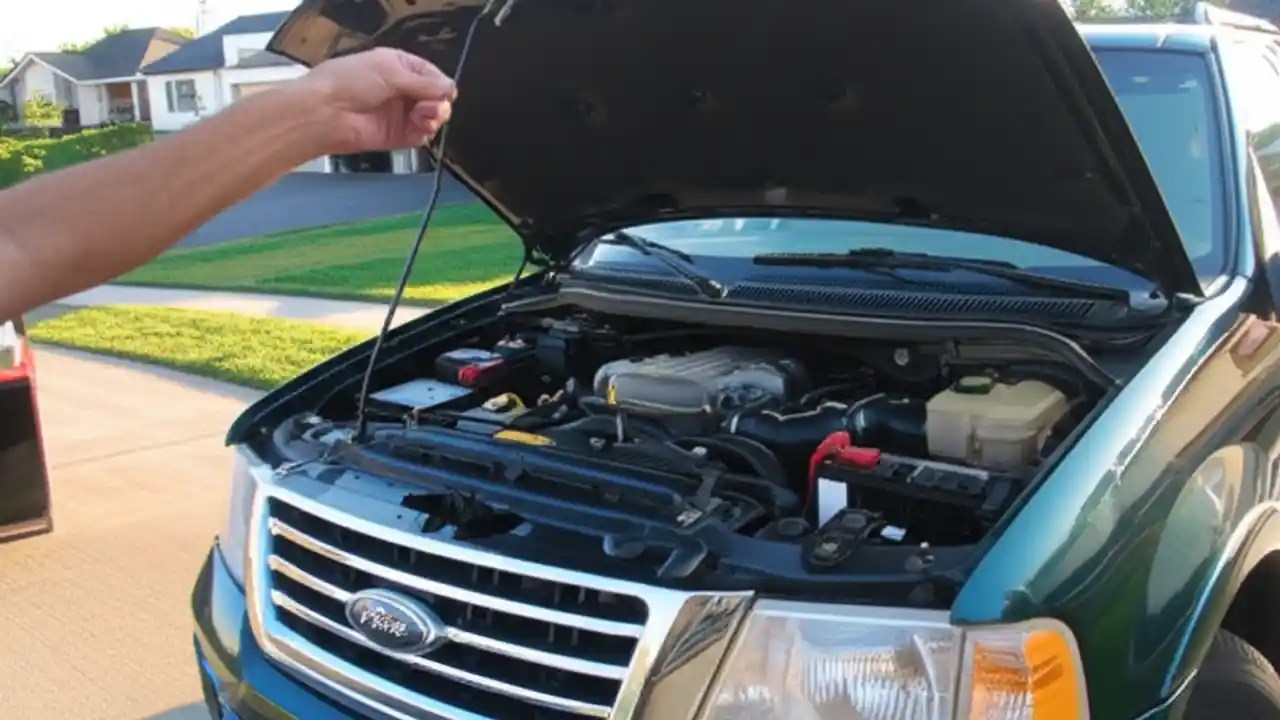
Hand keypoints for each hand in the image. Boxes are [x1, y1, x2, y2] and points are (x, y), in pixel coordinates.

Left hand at [294, 48, 456, 154]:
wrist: (325, 112)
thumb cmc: (349, 82)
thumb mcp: (390, 72)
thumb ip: (424, 82)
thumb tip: (451, 89)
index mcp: (398, 67)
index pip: (431, 75)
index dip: (440, 83)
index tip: (444, 91)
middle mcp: (401, 89)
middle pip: (435, 97)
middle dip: (439, 101)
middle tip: (433, 105)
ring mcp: (400, 114)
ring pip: (432, 116)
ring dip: (435, 115)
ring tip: (426, 115)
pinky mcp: (397, 136)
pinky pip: (422, 134)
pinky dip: (426, 131)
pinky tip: (421, 126)